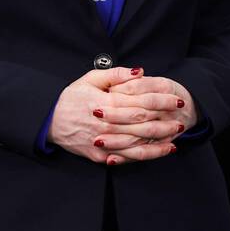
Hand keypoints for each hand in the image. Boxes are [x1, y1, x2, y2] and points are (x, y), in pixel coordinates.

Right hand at [48, 67, 185, 164]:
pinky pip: (125, 157)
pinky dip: (144, 156)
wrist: (48, 121)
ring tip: (175, 138)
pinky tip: (158, 152)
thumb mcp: (90, 78)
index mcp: (106, 103)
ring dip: (158, 142)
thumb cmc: (71, 98)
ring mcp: (103, 142)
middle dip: (164, 123)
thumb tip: (140, 72)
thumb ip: (116, 74)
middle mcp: (106, 125)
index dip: (161, 101)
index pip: (140, 103)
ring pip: (137, 145)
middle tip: (181, 120)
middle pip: (142, 125)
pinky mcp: (100, 156)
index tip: (176, 99)